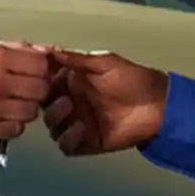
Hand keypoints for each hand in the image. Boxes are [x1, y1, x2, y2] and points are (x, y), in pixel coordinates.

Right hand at [0, 41, 52, 142]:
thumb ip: (15, 49)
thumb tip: (45, 51)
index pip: (40, 63)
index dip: (41, 68)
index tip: (35, 71)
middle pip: (40, 88)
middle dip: (37, 88)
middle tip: (26, 88)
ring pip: (32, 111)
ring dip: (26, 107)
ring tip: (12, 102)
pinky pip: (17, 129)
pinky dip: (14, 124)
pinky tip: (2, 115)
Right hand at [41, 49, 168, 155]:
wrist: (158, 106)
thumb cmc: (134, 80)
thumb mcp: (105, 62)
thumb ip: (77, 59)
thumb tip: (49, 49)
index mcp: (74, 82)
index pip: (46, 81)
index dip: (39, 79)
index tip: (36, 74)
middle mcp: (72, 103)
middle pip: (45, 105)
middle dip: (45, 100)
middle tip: (57, 92)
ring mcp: (78, 124)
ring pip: (53, 126)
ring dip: (55, 117)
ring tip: (69, 107)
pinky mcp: (87, 143)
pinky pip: (67, 146)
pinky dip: (68, 139)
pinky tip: (80, 129)